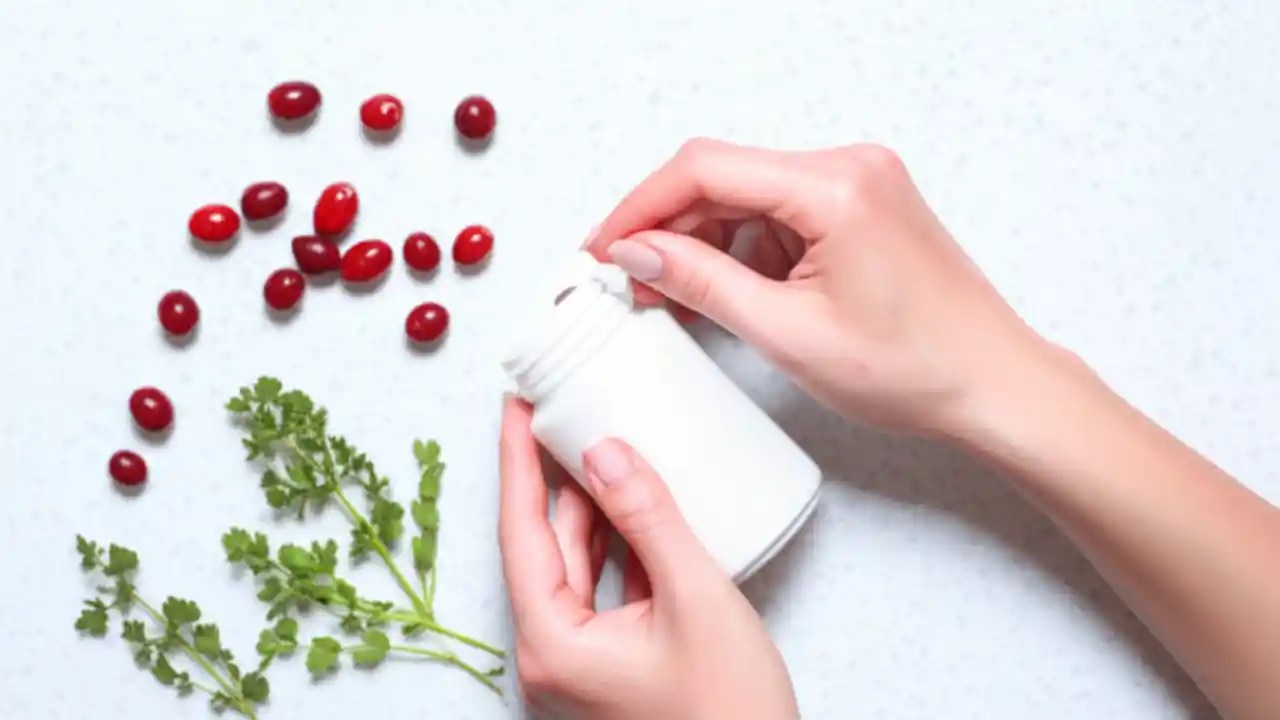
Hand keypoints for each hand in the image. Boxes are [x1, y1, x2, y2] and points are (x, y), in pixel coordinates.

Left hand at [498, 397, 798, 719]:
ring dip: (592, 507)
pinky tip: (635, 504)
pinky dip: (619, 544)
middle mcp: (554, 654)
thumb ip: (649, 517)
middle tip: (560, 410)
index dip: (517, 462)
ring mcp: (581, 660)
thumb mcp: (695, 597)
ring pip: (577, 563)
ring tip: (602, 442)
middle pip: (547, 544)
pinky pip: (603, 587)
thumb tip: (606, 451)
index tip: (513, 406)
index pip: (522, 532)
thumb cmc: (730, 713)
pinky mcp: (611, 662)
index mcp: (553, 643)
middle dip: (556, 477)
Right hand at [589, 139, 1055, 438]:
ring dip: (701, 241)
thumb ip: (701, 283)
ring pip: (745, 195)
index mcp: (836, 187)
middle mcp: (849, 167)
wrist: (992, 383)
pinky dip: (741, 249)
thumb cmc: (915, 368)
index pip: (704, 169)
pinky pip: (778, 213)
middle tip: (621, 277)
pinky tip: (719, 290)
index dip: (638, 207)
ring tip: (666, 295)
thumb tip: (636, 250)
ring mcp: (857, 183)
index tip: (601, 247)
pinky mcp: (858, 206)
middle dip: (665, 226)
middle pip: (722, 176)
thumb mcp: (787, 333)